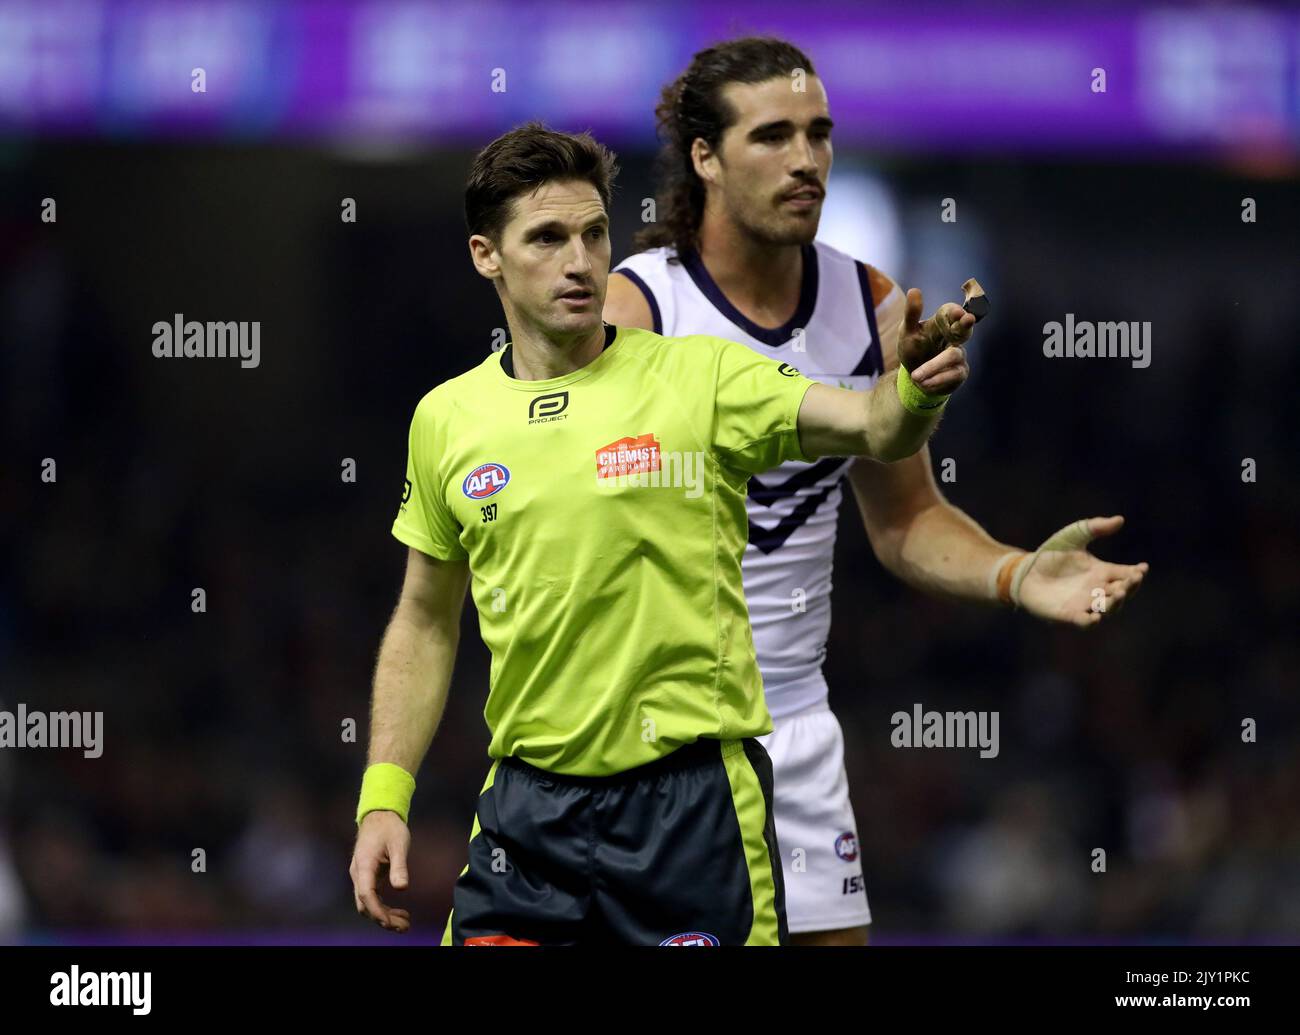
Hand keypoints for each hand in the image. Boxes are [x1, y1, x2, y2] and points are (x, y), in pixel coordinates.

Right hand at [350, 810, 411, 931]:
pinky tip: (399, 913)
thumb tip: (402, 888)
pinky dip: (383, 908)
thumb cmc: (390, 828)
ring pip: (368, 904)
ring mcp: (361, 876)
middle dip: (383, 919)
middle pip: (365, 905)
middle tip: (405, 927)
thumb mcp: (399, 844)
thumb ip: (399, 866)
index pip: (367, 895)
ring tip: (405, 923)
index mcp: (364, 865)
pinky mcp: (367, 877)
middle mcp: (359, 873)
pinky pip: (372, 898)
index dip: (378, 911)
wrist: (379, 816)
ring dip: (384, 916)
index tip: (391, 923)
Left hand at [897, 287, 974, 393]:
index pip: (951, 313)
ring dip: (933, 366)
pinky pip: (953, 374)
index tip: (958, 312)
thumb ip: (912, 313)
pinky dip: (936, 379)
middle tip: (968, 319)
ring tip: (916, 376)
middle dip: (966, 325)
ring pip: (953, 356)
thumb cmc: (912, 349)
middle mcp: (953, 337)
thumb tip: (914, 290)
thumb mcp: (907, 332)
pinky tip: (923, 383)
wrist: (913, 377)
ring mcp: (958, 354)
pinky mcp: (959, 372)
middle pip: (964, 329)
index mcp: (940, 323)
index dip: (955, 312)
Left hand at [1017, 515, 1148, 626]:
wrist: (1024, 571)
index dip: (1137, 573)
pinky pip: (1083, 622)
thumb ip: (1094, 527)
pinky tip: (1096, 617)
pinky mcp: (1066, 614)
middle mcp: (1096, 590)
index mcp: (1101, 572)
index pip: (1126, 575)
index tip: (1142, 568)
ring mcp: (1083, 603)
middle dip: (1130, 588)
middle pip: (1122, 593)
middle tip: (1132, 579)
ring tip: (1119, 593)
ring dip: (1115, 604)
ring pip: (1107, 609)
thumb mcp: (1073, 536)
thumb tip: (1120, 520)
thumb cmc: (1051, 555)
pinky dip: (1090, 621)